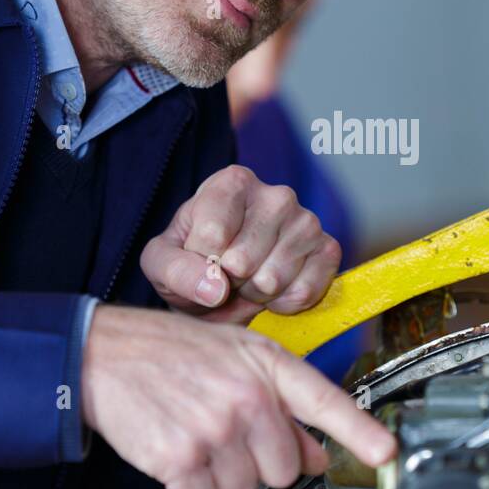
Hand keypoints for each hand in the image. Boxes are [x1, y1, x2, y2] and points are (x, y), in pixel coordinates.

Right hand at [81, 304, 395, 488]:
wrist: (105, 352)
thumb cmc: (171, 350)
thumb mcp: (237, 358)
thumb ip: (283, 403)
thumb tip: (316, 451)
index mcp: (266, 366)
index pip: (325, 403)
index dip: (360, 433)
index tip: (384, 452)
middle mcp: (246, 396)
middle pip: (285, 468)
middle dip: (261, 460)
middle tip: (230, 431)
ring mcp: (214, 428)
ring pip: (244, 488)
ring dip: (223, 473)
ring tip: (200, 433)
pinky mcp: (180, 458)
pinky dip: (190, 483)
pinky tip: (179, 447)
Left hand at [140, 165, 341, 323]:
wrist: (225, 283)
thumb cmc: (191, 262)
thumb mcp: (160, 263)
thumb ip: (175, 271)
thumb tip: (215, 288)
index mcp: (232, 183)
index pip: (211, 235)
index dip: (200, 261)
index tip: (200, 257)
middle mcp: (276, 194)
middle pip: (242, 261)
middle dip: (228, 281)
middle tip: (226, 274)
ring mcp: (307, 222)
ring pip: (272, 280)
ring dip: (254, 294)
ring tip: (248, 280)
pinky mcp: (328, 251)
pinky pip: (302, 293)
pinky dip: (282, 305)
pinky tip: (274, 291)